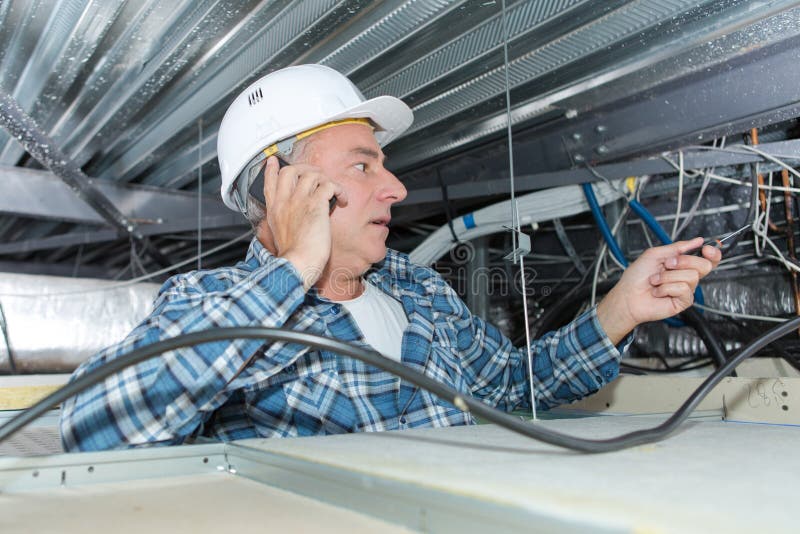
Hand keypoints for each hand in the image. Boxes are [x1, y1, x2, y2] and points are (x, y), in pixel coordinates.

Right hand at [262, 156, 344, 288]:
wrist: (296, 264)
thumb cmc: (292, 257)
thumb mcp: (279, 236)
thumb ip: (283, 223)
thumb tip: (292, 219)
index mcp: (274, 209)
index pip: (269, 182)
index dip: (271, 169)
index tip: (273, 161)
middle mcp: (285, 201)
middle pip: (290, 170)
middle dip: (305, 168)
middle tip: (317, 175)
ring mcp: (299, 200)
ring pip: (312, 174)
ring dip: (325, 179)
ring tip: (333, 190)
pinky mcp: (316, 204)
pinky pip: (329, 185)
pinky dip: (339, 189)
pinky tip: (342, 200)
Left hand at [596, 237, 721, 343]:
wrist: (627, 295)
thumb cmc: (637, 276)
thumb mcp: (655, 254)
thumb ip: (678, 247)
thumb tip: (697, 240)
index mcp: (683, 264)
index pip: (708, 259)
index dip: (713, 253)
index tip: (706, 249)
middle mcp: (687, 276)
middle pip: (704, 265)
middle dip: (684, 261)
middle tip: (667, 265)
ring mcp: (686, 290)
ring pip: (691, 276)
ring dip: (668, 276)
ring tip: (656, 281)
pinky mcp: (683, 302)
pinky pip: (683, 289)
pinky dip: (666, 288)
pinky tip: (658, 291)